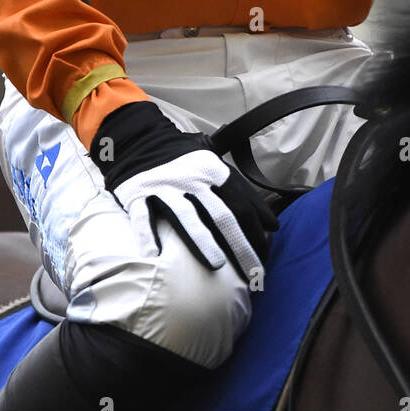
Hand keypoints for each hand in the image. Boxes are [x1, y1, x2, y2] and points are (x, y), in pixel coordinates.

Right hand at [90, 103, 276, 281]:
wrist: (140, 138)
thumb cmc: (182, 158)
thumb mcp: (213, 164)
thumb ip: (238, 189)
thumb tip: (270, 222)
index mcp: (213, 171)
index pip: (242, 204)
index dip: (256, 230)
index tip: (265, 254)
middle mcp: (192, 180)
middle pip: (222, 216)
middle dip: (241, 245)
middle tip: (253, 272)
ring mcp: (165, 187)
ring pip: (187, 217)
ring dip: (203, 241)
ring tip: (217, 264)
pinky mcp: (138, 193)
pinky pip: (142, 217)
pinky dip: (146, 235)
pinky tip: (153, 255)